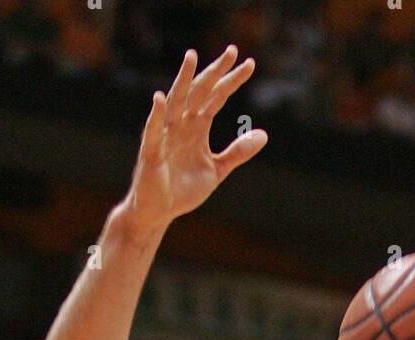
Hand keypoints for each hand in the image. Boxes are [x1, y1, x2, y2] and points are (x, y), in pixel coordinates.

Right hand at [122, 47, 266, 238]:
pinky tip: (160, 98)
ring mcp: (166, 135)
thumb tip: (263, 135)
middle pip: (200, 91)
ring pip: (175, 102)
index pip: (217, 97)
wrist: (158, 213)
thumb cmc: (182, 191)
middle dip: (215, 71)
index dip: (232, 81)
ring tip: (191, 57)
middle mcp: (182, 124)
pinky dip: (157, 115)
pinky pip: (154, 131)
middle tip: (232, 51)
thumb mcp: (216, 170)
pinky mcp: (151, 152)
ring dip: (183, 80)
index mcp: (197, 127)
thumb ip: (237, 152)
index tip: (250, 64)